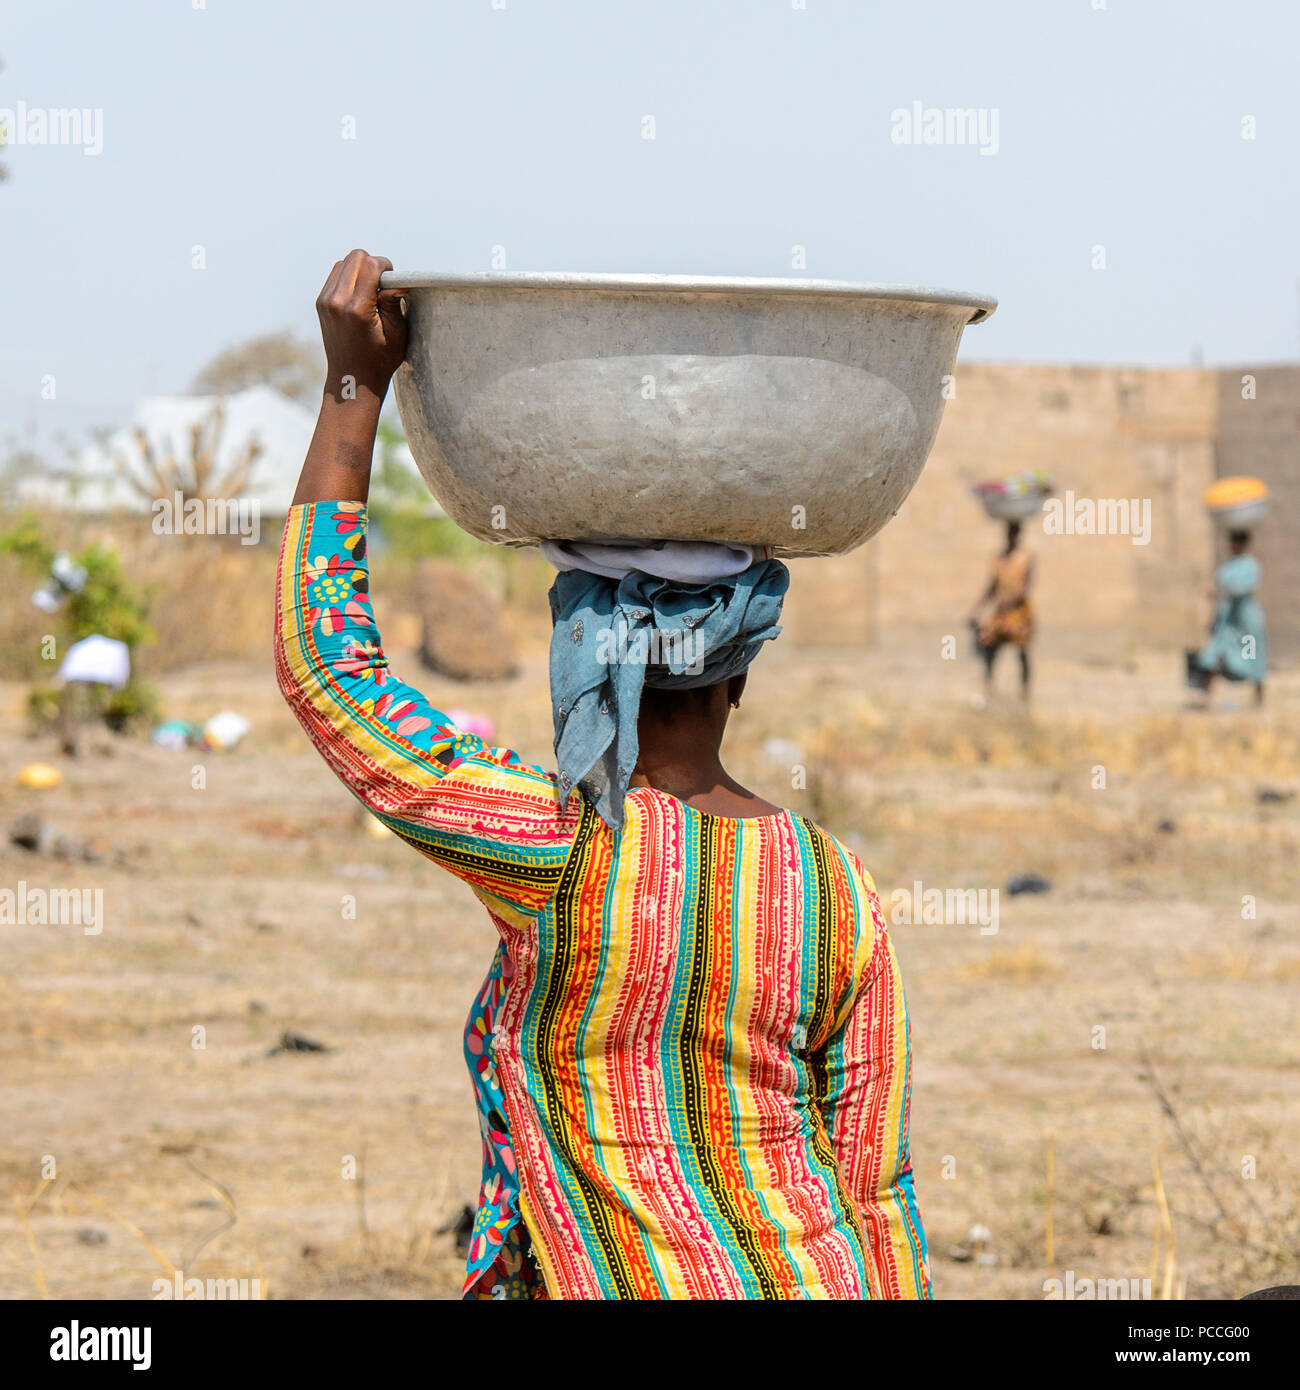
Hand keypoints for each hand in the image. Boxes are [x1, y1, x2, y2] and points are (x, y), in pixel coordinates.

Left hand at [316, 250, 408, 401]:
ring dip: (360, 269)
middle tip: (383, 285)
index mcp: (357, 310)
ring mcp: (325, 301)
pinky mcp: (321, 302)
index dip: (387, 268)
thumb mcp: (396, 334)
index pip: (371, 265)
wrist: (352, 379)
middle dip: (373, 265)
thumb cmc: (380, 360)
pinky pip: (336, 274)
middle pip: (356, 257)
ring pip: (344, 262)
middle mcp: (337, 302)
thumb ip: (394, 303)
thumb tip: (398, 281)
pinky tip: (360, 295)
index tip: (393, 282)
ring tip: (371, 291)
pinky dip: (350, 277)